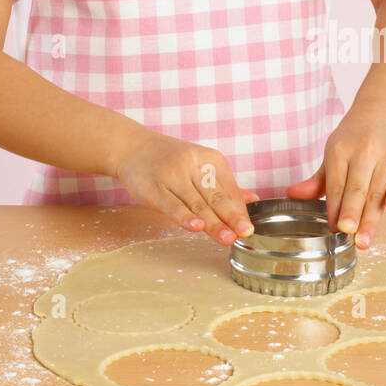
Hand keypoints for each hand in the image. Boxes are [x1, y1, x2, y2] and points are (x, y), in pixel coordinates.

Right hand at [115, 131, 259, 245]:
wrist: (132, 147)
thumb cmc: (170, 160)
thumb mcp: (201, 165)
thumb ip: (224, 186)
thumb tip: (253, 200)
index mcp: (211, 159)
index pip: (230, 189)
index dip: (239, 210)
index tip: (248, 228)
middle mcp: (194, 165)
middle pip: (216, 197)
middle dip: (231, 217)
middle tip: (244, 233)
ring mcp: (173, 176)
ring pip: (196, 204)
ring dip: (213, 223)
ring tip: (227, 238)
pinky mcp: (153, 188)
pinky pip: (171, 205)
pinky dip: (184, 217)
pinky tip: (196, 227)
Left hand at [285, 106, 385, 248]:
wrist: (384, 112)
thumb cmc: (355, 139)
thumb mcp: (333, 154)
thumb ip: (316, 180)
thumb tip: (291, 194)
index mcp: (340, 151)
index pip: (336, 185)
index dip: (333, 207)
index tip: (332, 228)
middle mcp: (363, 153)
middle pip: (356, 189)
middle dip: (351, 213)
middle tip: (346, 232)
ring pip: (377, 192)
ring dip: (371, 217)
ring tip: (364, 240)